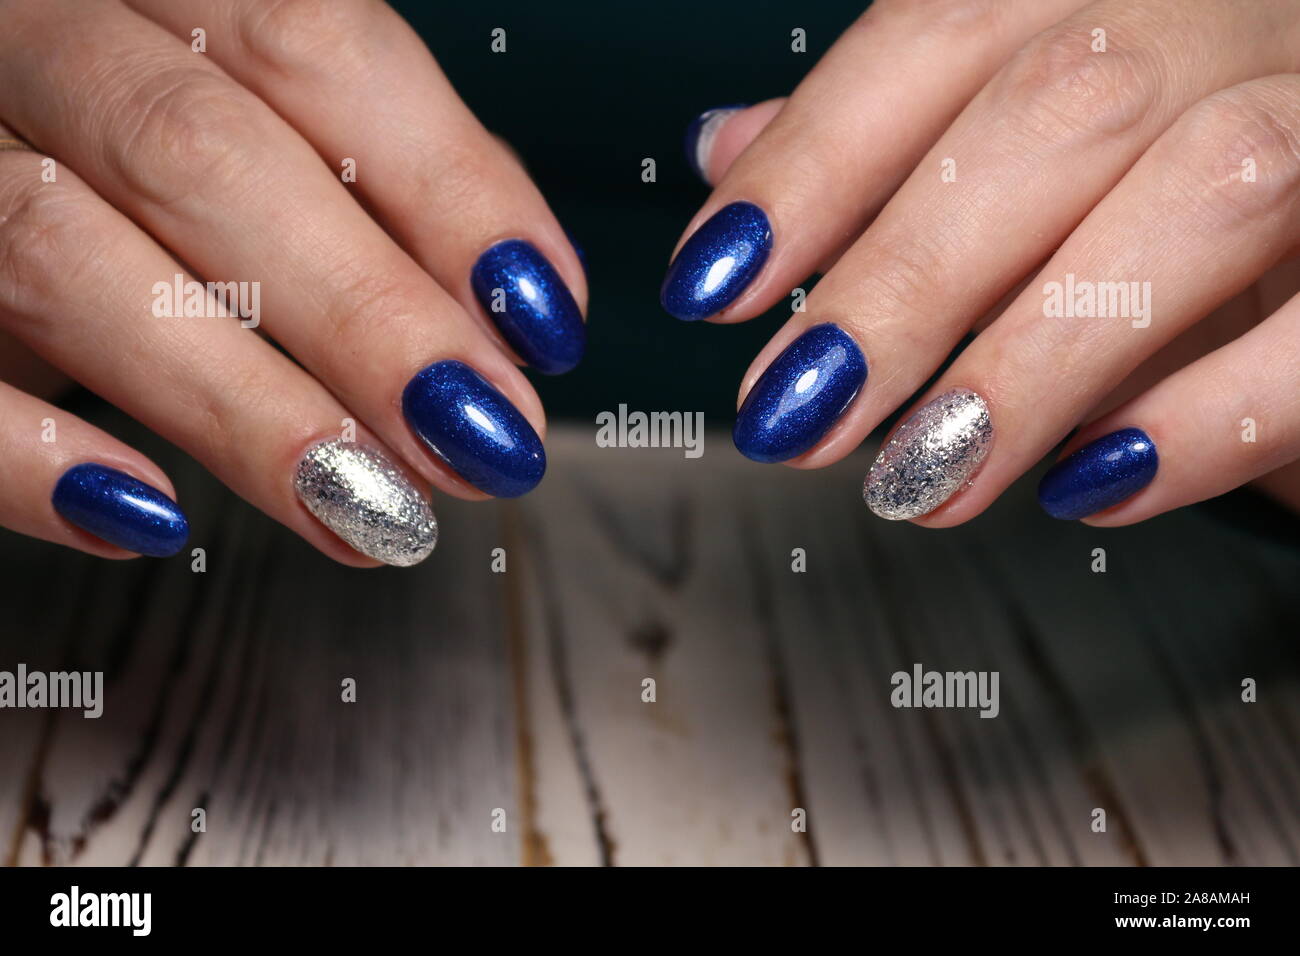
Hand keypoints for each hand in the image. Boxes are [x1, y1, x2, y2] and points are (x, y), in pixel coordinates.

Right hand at [0, 0, 586, 563]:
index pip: (312, 42)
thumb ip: (350, 173)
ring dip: (243, 403)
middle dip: (367, 313)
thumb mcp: (223, 122)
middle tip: (482, 441)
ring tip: (373, 509)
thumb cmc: (105, 156)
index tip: (543, 317)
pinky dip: (28, 454)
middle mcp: (19, 28)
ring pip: (59, 248)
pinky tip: (145, 518)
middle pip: (199, 150)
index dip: (447, 185)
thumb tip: (509, 296)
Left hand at [665, 0, 1299, 525]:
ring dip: (1034, 358)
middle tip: (799, 412)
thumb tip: (729, 151)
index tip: (714, 285)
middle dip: (907, 280)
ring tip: (922, 476)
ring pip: (1206, 189)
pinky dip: (1203, 420)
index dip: (810, 164)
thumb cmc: (1161, 170)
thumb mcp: (1028, 138)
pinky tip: (1088, 487)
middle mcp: (1226, 11)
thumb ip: (890, 137)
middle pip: (1058, 111)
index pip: (935, 35)